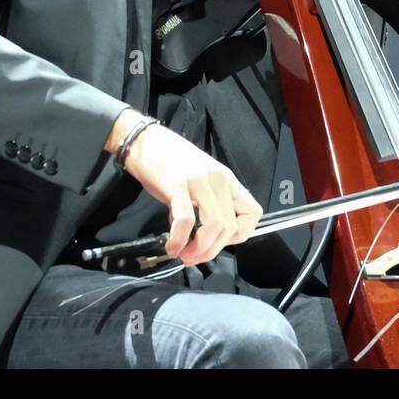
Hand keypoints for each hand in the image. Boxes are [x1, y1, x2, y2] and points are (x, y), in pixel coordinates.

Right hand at [119, 118, 261, 265]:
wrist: (145, 141)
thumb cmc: (171, 163)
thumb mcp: (199, 182)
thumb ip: (204, 206)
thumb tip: (198, 236)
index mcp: (227, 180)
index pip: (253, 213)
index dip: (239, 234)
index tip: (217, 240)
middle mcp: (219, 180)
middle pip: (231, 227)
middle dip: (212, 250)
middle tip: (193, 257)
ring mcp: (199, 181)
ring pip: (215, 226)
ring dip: (199, 249)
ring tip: (183, 254)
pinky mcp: (177, 184)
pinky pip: (186, 220)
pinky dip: (179, 240)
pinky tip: (171, 246)